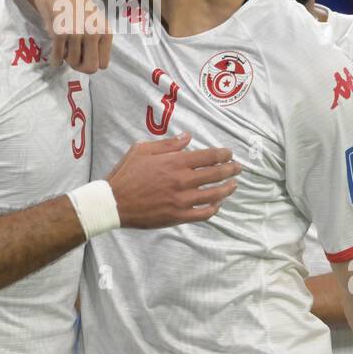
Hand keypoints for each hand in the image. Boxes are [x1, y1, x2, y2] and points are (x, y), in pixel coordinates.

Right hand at [31, 0, 112, 73]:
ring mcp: (77, 32)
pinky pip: (58, 56)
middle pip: (90, 68)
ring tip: (62, 45)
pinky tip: (53, 55)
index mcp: (105, 30)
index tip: (83, 56)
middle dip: (79, 66)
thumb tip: (90, 65)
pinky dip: (54, 59)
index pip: (103, 64)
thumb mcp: (93, 18)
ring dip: (65, 57)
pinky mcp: (60, 31)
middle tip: (71, 57)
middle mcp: (94, 32)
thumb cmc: (73, 0)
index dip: (91, 63)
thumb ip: (95, 39)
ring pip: (72, 62)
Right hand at [106, 132, 241, 228]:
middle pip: (215, 174)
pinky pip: (203, 213)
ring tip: (234, 185)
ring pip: (214, 194)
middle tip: (238, 168)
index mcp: (175, 162)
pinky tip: (218, 204)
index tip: (229, 154)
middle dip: (230, 170)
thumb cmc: (126, 174)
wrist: (114, 202)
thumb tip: (187, 137)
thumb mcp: (142, 150)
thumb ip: (167, 144)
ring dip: (227, 189)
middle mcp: (182, 180)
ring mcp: (182, 200)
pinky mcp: (178, 216)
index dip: (223, 155)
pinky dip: (214, 208)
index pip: (208, 157)